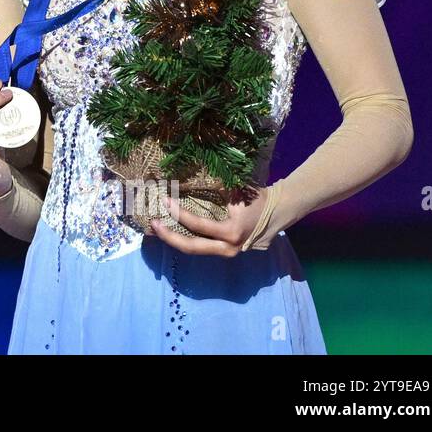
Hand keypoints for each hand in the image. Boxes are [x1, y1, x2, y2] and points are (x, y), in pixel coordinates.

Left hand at [150, 188, 269, 255]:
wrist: (279, 212)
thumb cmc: (257, 198)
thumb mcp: (236, 192)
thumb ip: (214, 189)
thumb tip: (186, 178)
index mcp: (232, 231)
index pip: (199, 226)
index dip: (179, 214)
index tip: (164, 201)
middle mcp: (229, 247)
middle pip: (192, 248)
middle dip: (170, 237)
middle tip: (153, 225)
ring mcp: (228, 252)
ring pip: (196, 250)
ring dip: (175, 240)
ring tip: (157, 230)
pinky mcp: (225, 251)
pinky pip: (203, 247)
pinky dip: (186, 240)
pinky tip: (172, 233)